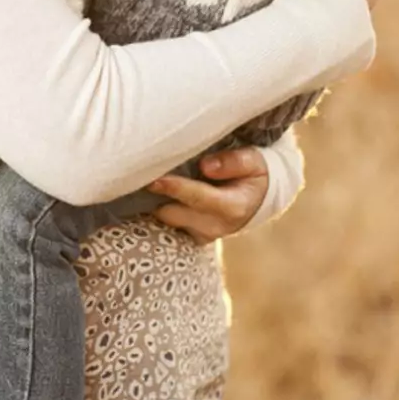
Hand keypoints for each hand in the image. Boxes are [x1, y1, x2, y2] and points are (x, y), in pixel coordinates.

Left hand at [145, 144, 269, 244]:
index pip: (198, 198)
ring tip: (144, 182)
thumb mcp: (254, 161)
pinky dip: (161, 211)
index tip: (154, 180)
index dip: (175, 188)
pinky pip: (169, 227)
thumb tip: (205, 165)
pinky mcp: (194, 238)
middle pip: (174, 214)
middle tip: (140, 175)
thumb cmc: (254, 174)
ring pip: (168, 222)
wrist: (259, 199)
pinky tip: (154, 194)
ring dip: (156, 204)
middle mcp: (216, 226)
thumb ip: (233, 162)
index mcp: (232, 207)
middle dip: (157, 197)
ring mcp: (204, 235)